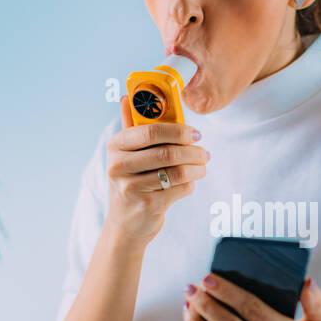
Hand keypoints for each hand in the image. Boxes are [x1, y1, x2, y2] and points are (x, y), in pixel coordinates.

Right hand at [104, 95, 208, 246]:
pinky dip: (190, 185)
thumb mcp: (126, 154)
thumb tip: (126, 96)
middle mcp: (119, 166)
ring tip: (202, 167)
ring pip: (178, 172)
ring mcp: (132, 188)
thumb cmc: (131, 181)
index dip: (178, 130)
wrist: (125, 225)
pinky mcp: (148, 205)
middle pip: (168, 152)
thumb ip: (130, 126)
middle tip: (205, 152)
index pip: (151, 130)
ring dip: (197, 168)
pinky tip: (189, 183)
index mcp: (115, 146)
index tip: (195, 133)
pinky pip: (180, 189)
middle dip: (193, 151)